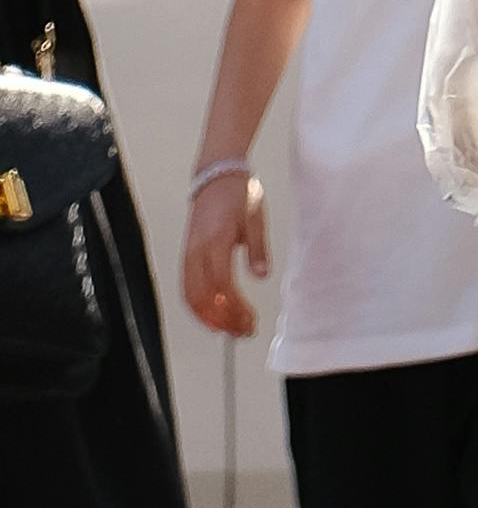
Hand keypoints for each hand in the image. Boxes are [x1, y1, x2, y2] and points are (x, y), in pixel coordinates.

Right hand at [181, 170, 268, 337]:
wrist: (216, 176)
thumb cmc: (238, 194)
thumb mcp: (256, 217)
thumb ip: (258, 248)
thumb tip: (262, 276)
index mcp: (216, 241)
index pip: (222, 286)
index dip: (235, 308)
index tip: (250, 320)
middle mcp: (197, 252)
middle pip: (204, 299)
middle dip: (224, 320)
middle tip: (243, 331)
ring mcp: (188, 256)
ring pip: (191, 299)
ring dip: (209, 319)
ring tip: (230, 330)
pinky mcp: (186, 258)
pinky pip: (187, 290)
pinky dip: (199, 309)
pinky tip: (214, 317)